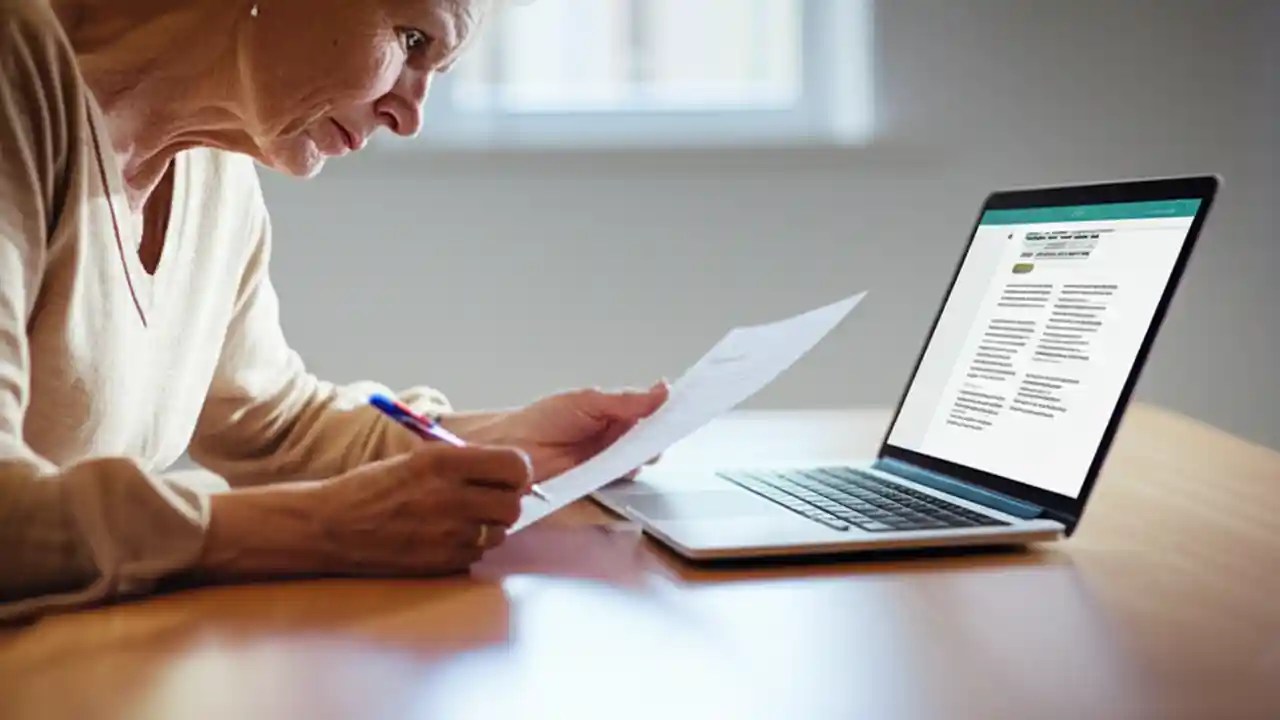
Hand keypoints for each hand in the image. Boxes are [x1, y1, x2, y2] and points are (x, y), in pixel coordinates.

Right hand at [200, 444, 532, 578]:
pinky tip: (444, 536)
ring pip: (500, 532)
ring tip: (460, 516)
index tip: (507, 473)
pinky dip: (470, 546)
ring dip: (489, 525)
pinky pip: (478, 554)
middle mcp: (450, 498)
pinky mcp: (442, 563)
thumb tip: (511, 469)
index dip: (516, 471)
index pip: (516, 466)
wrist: (331, 526)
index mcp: (444, 463)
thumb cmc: (373, 487)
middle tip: (487, 497)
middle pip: (513, 504)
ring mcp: (448, 535)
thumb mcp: (417, 457)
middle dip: (506, 499)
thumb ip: (464, 462)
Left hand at [449, 381, 668, 482]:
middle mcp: (614, 436)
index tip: (689, 404)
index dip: (667, 408)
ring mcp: (608, 460)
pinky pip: (624, 478)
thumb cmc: (542, 419)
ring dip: (647, 453)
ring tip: (650, 446)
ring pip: (640, 458)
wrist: (511, 450)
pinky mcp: (600, 482)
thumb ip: (625, 401)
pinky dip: (631, 472)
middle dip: (662, 433)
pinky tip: (634, 466)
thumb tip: (663, 389)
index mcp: (612, 411)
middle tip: (670, 429)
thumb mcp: (587, 402)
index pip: (648, 410)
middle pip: (650, 436)